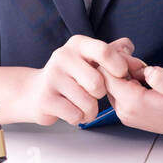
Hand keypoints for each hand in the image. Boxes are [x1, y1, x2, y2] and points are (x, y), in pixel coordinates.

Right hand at [5, 35, 134, 125]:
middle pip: (97, 84)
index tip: (121, 75)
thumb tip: (128, 48)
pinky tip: (72, 110)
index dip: (118, 67)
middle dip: (101, 94)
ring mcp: (52, 77)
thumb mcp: (89, 58)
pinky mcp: (46, 99)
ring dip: (90, 110)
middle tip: (92, 92)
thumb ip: (112, 52)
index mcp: (78, 44)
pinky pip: (76, 115)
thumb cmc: (70, 76)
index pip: (104, 51)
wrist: (34, 92)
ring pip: (88, 103)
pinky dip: (79, 118)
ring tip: (82, 104)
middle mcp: (63, 57)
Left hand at [101, 60, 162, 139]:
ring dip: (126, 72)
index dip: (116, 60)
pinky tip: (146, 78)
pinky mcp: (134, 111)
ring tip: (146, 71)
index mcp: (134, 105)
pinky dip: (131, 79)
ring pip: (114, 84)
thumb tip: (145, 70)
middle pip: (106, 80)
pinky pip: (123, 90)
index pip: (105, 76)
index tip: (134, 55)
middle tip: (142, 62)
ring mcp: (129, 113)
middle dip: (119, 65)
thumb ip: (161, 77)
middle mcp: (126, 112)